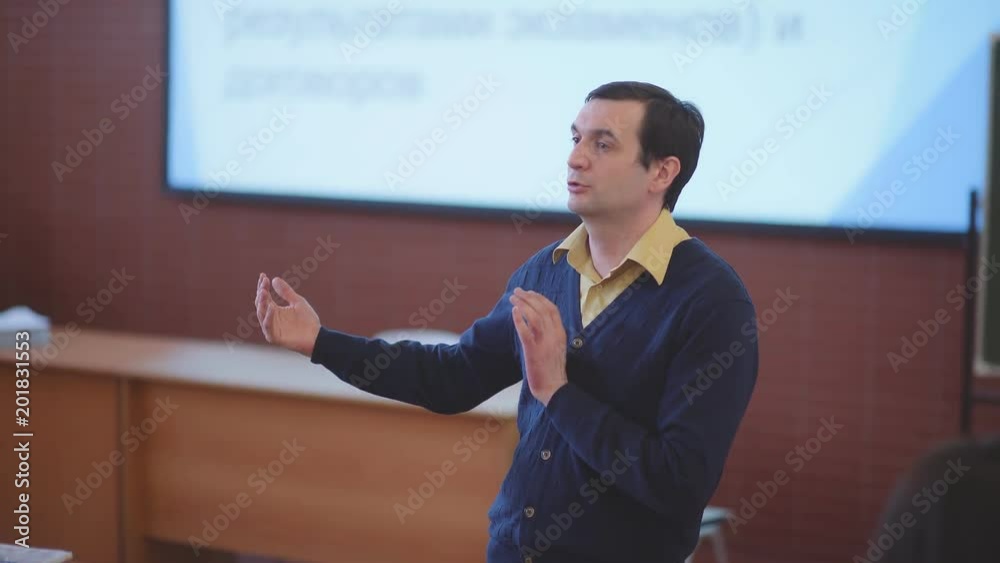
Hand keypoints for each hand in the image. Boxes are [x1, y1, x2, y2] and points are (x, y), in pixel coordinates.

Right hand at [255, 273, 320, 356]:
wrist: (316, 336)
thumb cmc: (307, 320)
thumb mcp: (297, 302)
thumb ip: (286, 292)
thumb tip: (274, 279)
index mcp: (274, 310)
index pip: (264, 297)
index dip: (262, 286)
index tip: (263, 275)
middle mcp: (270, 318)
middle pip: (260, 304)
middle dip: (261, 293)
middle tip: (264, 283)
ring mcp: (271, 328)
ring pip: (261, 314)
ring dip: (262, 303)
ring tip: (263, 292)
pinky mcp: (274, 337)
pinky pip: (268, 327)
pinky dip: (268, 318)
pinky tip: (271, 308)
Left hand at [510, 288, 568, 405]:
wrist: (554, 388)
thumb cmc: (553, 370)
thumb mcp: (558, 347)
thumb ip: (552, 334)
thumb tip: (540, 321)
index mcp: (561, 333)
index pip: (552, 309)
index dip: (540, 298)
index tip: (530, 292)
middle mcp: (554, 335)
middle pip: (542, 309)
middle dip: (529, 297)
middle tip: (517, 291)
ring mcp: (544, 342)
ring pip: (534, 316)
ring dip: (522, 304)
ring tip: (512, 298)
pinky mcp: (533, 351)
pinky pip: (525, 331)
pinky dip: (519, 320)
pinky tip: (513, 312)